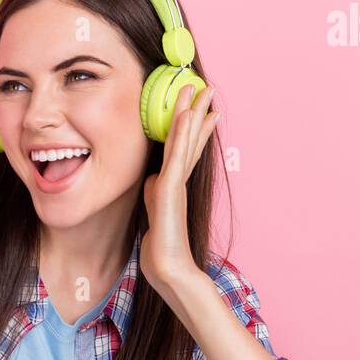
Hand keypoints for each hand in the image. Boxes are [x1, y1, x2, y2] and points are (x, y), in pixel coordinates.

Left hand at [140, 83, 220, 290]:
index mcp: (173, 185)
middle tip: (207, 90)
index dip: (195, 129)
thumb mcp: (153, 214)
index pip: (185, 150)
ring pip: (185, 141)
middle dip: (198, 114)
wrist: (170, 269)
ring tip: (201, 91)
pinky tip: (185, 115)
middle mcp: (178, 180)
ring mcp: (176, 182)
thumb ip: (154, 194)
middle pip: (189, 140)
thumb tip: (152, 179)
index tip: (203, 111)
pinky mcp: (171, 188)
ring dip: (192, 114)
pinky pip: (176, 154)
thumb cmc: (162, 249)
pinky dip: (182, 133)